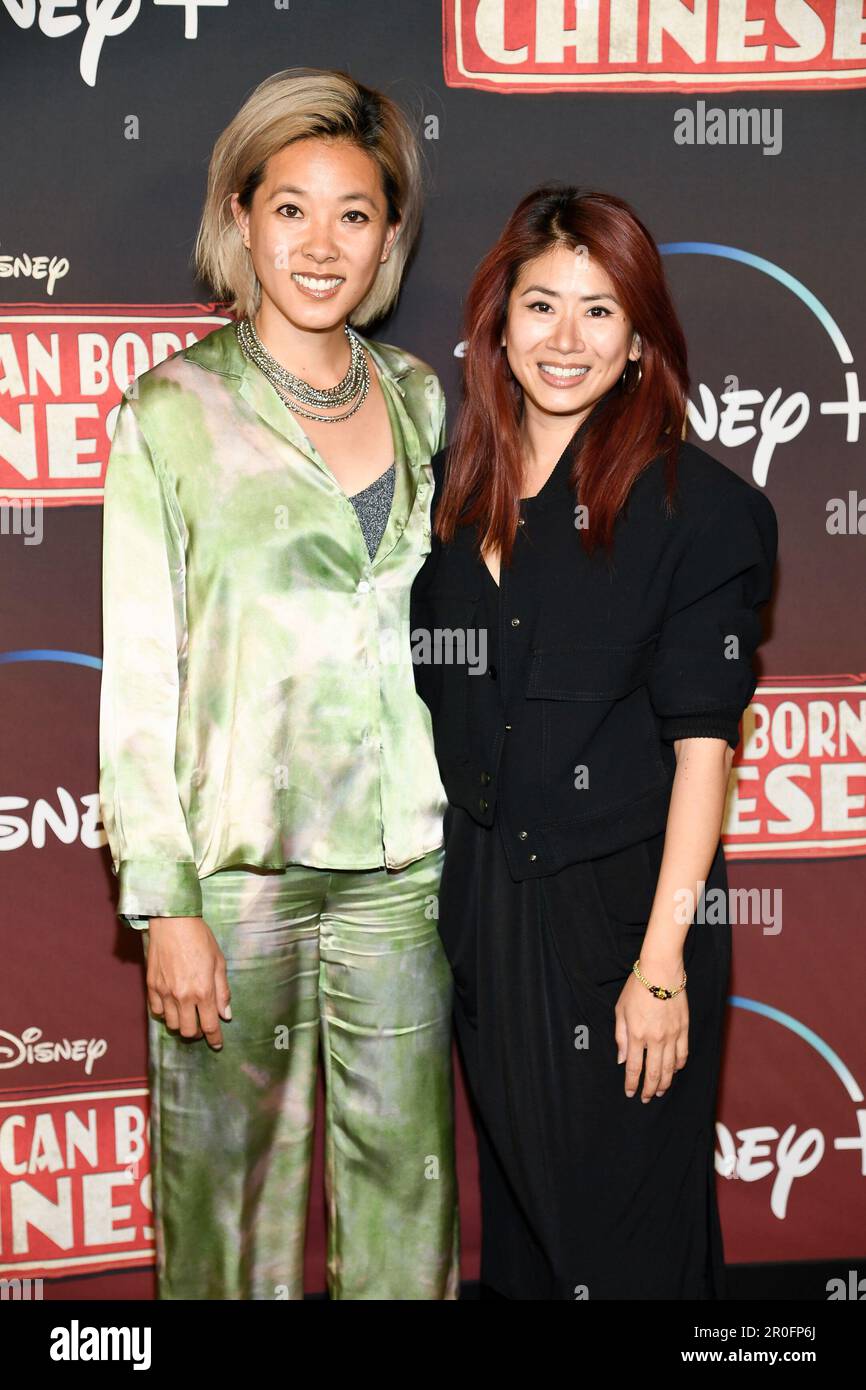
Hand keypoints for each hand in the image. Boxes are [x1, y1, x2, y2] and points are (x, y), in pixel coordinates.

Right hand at [145, 917, 230, 1048]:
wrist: (172, 922)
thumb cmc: (200, 938)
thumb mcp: (219, 962)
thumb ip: (222, 991)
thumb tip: (226, 1014)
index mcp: (203, 991)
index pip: (209, 1025)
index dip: (214, 1038)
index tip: (217, 1044)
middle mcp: (183, 996)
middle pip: (188, 1031)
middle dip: (197, 1033)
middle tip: (201, 1025)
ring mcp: (165, 992)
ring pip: (171, 1024)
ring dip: (181, 1023)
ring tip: (187, 1014)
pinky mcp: (151, 986)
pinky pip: (157, 1011)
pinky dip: (165, 1013)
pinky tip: (172, 1004)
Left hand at [614, 959, 687, 1101]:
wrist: (661, 972)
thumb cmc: (637, 988)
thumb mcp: (620, 1010)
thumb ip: (621, 1037)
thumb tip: (622, 1059)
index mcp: (636, 1035)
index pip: (634, 1068)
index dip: (631, 1084)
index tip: (630, 1093)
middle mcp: (655, 1039)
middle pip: (654, 1073)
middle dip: (649, 1090)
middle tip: (645, 1098)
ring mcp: (672, 1036)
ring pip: (670, 1068)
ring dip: (665, 1083)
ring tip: (660, 1091)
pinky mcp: (684, 1029)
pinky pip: (683, 1054)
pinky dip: (679, 1066)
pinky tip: (675, 1071)